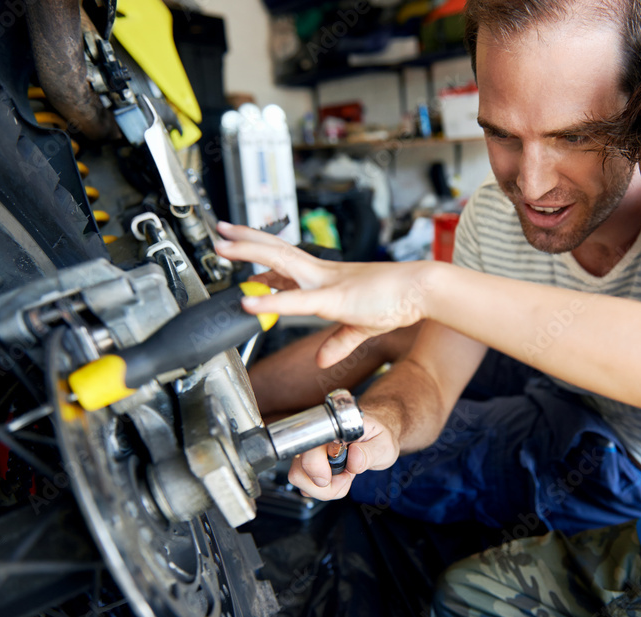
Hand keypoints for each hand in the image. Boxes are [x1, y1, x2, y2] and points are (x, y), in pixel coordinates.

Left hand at [215, 222, 436, 366]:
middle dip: (246, 242)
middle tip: (219, 232)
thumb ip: (338, 343)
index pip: (286, 262)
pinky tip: (249, 301)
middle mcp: (322, 274)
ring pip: (279, 261)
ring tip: (222, 247)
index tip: (240, 252)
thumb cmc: (396, 301)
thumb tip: (323, 360)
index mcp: (327, 278)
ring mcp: (326, 283)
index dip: (261, 257)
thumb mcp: (361, 327)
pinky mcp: (334, 299)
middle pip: (276, 251)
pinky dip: (270, 301)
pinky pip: (296, 300)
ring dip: (249, 253)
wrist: (421, 290)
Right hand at [286, 409, 399, 500]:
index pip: (309, 447)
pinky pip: (307, 485)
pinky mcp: (311, 465)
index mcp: (334, 428)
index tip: (332, 477)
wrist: (377, 433)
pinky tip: (340, 478)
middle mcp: (316, 438)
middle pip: (298, 470)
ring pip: (300, 480)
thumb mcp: (384, 444)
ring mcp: (311, 452)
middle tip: (347, 477)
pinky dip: (324, 490)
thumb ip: (370, 452)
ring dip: (324, 489)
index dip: (315, 467)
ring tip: (346, 476)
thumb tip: (354, 457)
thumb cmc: (379, 434)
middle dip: (323, 485)